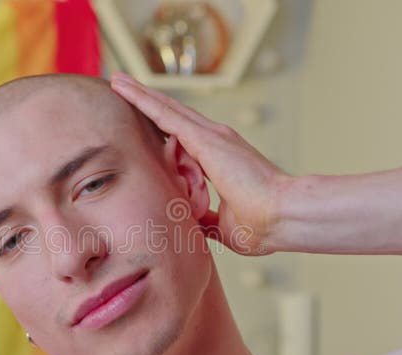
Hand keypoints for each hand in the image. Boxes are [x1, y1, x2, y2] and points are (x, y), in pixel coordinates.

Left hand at [110, 72, 291, 254]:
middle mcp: (216, 141)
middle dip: (149, 102)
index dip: (164, 130)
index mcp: (221, 159)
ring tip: (118, 81)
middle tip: (124, 87)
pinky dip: (144, 100)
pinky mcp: (205, 138)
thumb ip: (204, 220)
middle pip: (173, 116)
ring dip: (141, 94)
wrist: (283, 216)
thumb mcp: (223, 225)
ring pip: (167, 109)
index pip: (184, 139)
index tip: (145, 123)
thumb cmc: (263, 224)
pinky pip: (166, 115)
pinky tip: (126, 89)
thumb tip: (188, 226)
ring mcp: (212, 136)